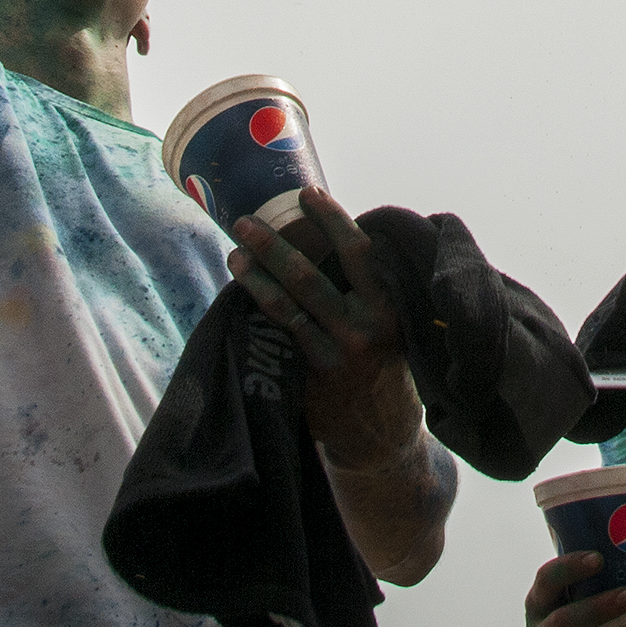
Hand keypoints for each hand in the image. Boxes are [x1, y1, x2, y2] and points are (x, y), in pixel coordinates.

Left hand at [228, 190, 423, 468]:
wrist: (383, 433)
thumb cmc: (383, 362)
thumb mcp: (391, 321)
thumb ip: (369, 287)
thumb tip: (331, 234)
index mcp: (387, 306)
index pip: (357, 252)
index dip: (331, 219)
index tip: (308, 193)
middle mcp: (362, 328)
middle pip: (308, 277)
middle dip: (272, 245)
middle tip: (244, 222)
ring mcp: (335, 355)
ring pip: (286, 307)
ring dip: (255, 277)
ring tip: (234, 254)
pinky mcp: (312, 379)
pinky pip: (280, 336)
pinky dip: (261, 311)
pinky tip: (242, 295)